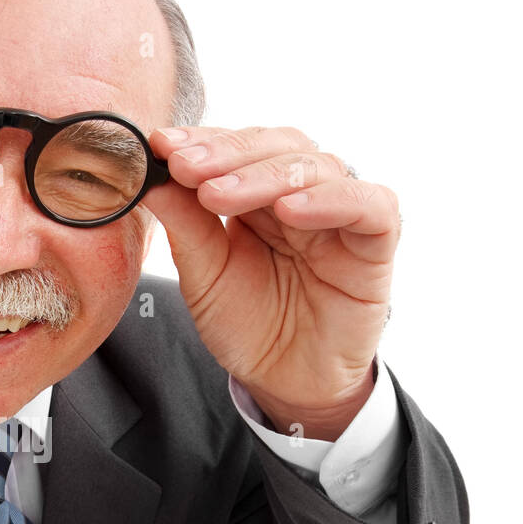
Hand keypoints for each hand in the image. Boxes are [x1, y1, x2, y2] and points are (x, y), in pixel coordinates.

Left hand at [144, 125, 399, 439]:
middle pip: (277, 146)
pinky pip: (369, 206)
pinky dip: (331, 200)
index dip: (203, 141)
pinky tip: (288, 210)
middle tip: (186, 167)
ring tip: (218, 194)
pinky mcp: (375, 245)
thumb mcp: (204, 274)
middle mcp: (303, 194)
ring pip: (318, 167)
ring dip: (264, 175)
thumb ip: (185, 224)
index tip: (162, 144)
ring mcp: (340, 216)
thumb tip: (147, 175)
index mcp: (259, 194)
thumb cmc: (248, 325)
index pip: (238, 148)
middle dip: (227, 154)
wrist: (285, 383)